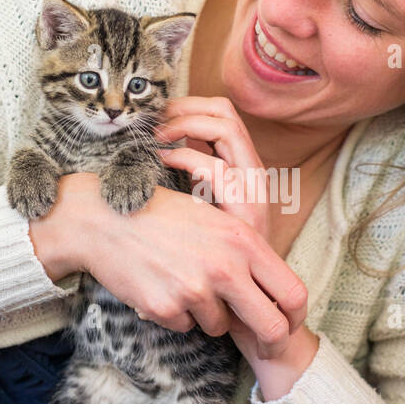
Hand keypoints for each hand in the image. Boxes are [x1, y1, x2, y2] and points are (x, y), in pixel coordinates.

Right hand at [28, 171, 307, 358]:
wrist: (101, 219)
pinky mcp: (166, 308)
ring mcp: (195, 290)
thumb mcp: (214, 220)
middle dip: (269, 342)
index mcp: (244, 240)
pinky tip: (159, 284)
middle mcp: (225, 267)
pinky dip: (176, 313)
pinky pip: (185, 326)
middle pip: (271, 327)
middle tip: (260, 346)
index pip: (294, 292)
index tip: (288, 326)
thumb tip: (273, 293)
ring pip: (220, 326)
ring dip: (206, 314)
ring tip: (182, 281)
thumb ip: (246, 253)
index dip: (296, 318)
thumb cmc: (160, 215)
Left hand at [155, 95, 271, 244]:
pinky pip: (216, 167)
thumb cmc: (211, 255)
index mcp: (243, 167)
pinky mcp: (246, 210)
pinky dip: (185, 156)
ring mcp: (252, 188)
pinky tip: (163, 163)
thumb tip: (152, 151)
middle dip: (184, 107)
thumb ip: (188, 180)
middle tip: (152, 121)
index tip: (156, 116)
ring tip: (156, 138)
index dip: (188, 105)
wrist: (245, 298)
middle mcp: (253, 171)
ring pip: (225, 128)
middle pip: (225, 111)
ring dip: (184, 124)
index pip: (223, 113)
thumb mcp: (200, 209)